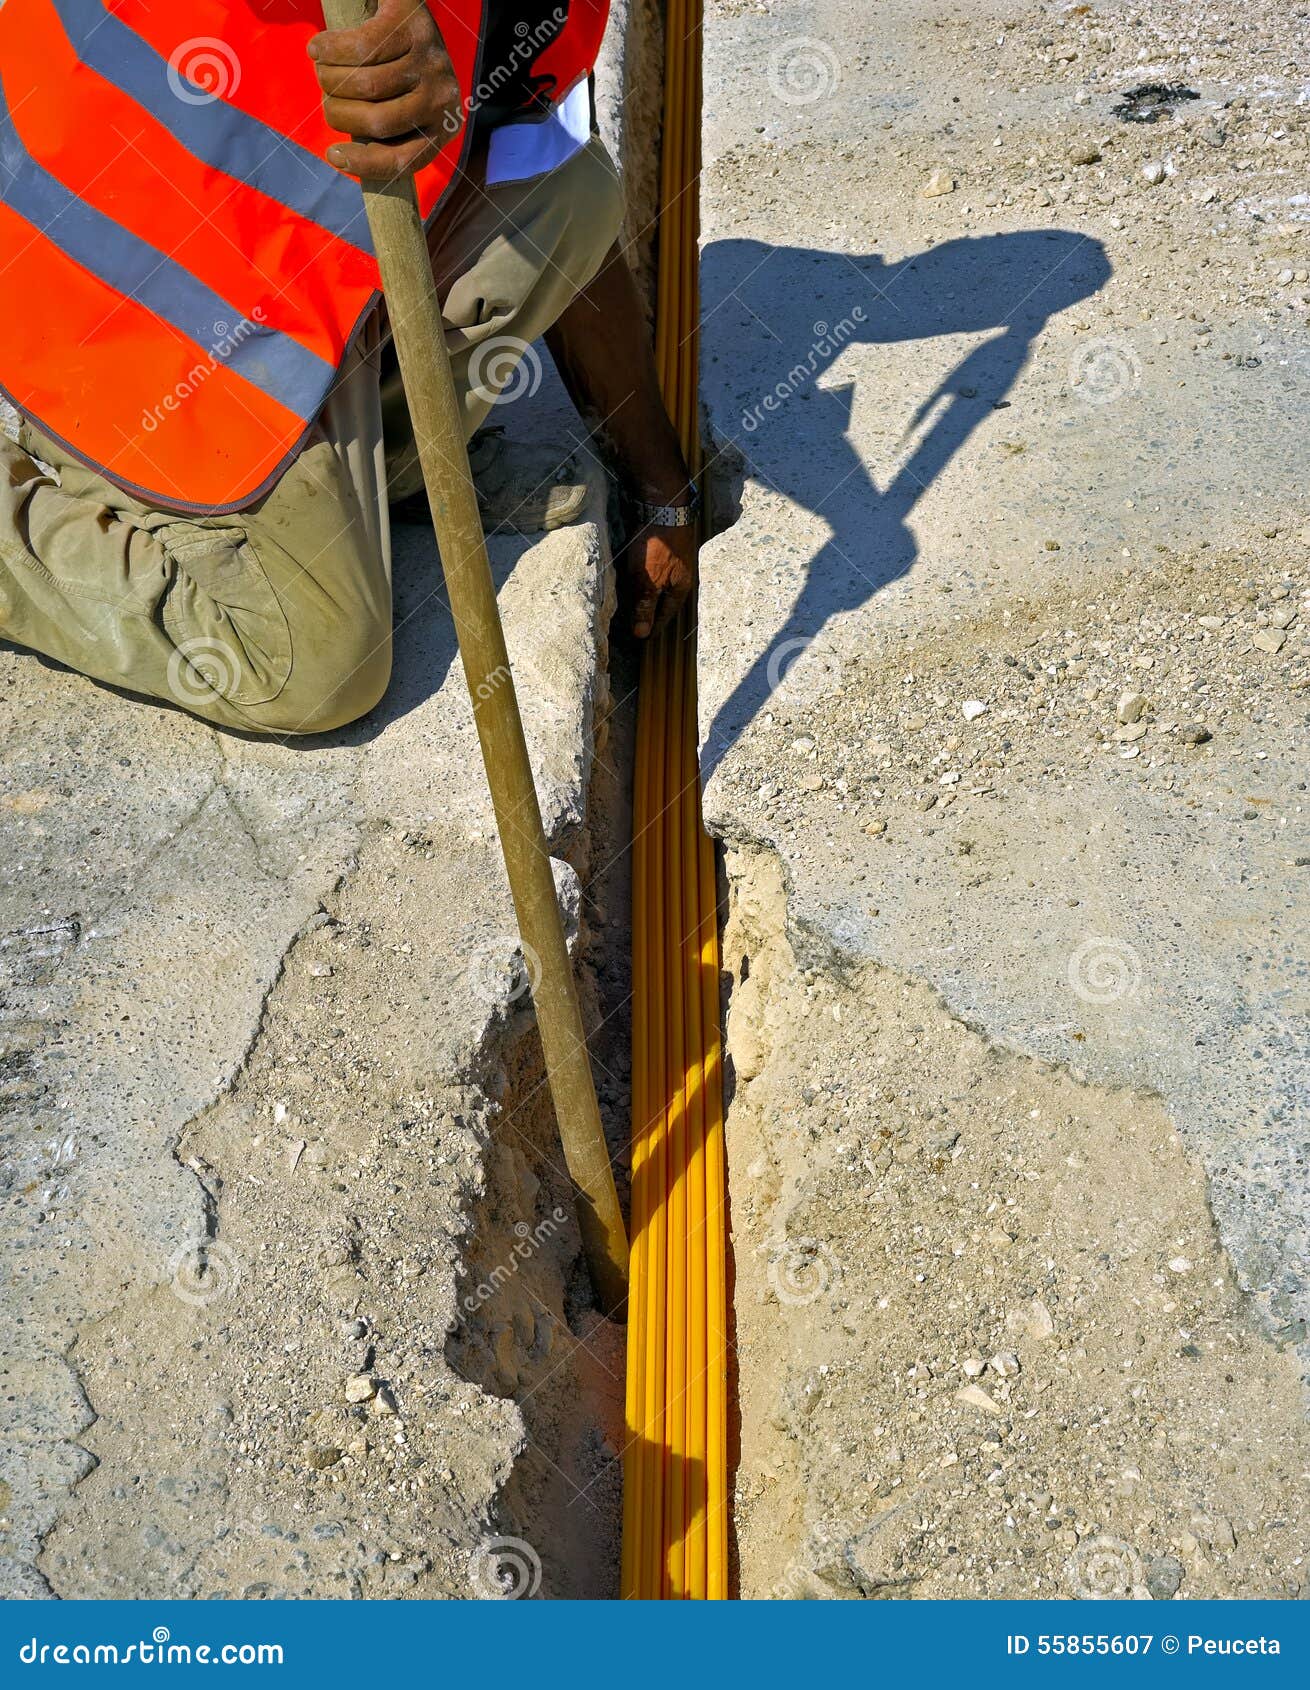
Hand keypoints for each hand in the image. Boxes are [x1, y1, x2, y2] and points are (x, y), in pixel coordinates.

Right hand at [309, 0, 460, 180]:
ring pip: (365, 85)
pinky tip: (317, 49)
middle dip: (338, 113)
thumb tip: (346, 160)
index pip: (403, 162)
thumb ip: (383, 130)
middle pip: (377, 122)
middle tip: (326, 98)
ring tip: (321, 69)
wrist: (402, 7)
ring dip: (329, 79)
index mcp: (442, 127)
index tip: (332, 154)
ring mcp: (430, 59)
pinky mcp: (411, 25)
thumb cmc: (395, 65)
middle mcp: (443, 96)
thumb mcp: (398, 104)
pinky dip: (329, 50)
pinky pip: (360, 48)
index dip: (363, 164)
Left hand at [622, 522, 696, 638]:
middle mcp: (681, 576)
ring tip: (635, 603)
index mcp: (680, 588)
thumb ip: (645, 606)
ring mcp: (675, 560)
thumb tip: (642, 634)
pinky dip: (645, 577)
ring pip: (660, 584)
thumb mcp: (649, 580)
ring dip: (648, 594)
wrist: (664, 504)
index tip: (642, 640)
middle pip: (665, 601)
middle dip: (652, 612)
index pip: (665, 616)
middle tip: (639, 624)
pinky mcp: (666, 546)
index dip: (652, 628)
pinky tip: (636, 576)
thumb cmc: (658, 544)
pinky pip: (655, 569)